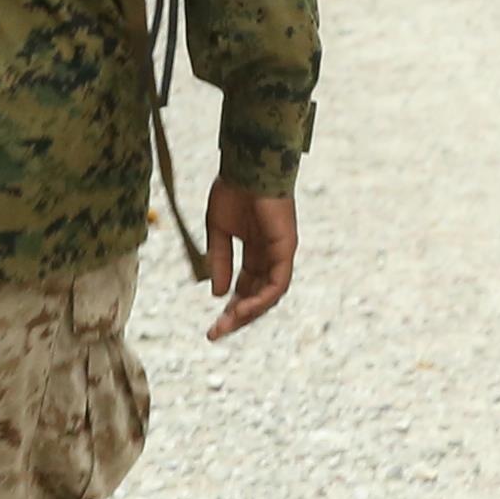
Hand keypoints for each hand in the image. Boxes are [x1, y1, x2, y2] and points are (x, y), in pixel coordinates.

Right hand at [203, 186, 296, 337]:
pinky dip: (262, 298)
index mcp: (254, 251)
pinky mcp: (286, 248)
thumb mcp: (218, 231)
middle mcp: (270, 256)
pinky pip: (278, 282)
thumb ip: (220, 261)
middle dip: (237, 316)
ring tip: (227, 323)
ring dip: (249, 312)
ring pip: (269, 294)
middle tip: (216, 333)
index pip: (245, 288)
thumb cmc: (232, 190)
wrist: (245, 165)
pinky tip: (244, 308)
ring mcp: (280, 253)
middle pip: (257, 296)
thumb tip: (218, 293)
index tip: (213, 324)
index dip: (230, 306)